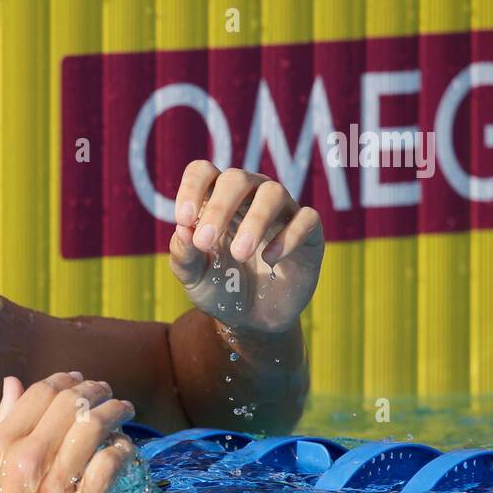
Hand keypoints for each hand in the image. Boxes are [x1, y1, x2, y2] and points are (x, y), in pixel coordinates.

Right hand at [0, 371, 135, 492]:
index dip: (63, 379)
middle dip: (95, 390)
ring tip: (123, 409)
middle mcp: (28, 459)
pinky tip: (122, 447)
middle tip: (106, 390)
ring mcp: (56, 484)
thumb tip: (12, 385)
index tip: (76, 378)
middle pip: (72, 405)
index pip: (40, 395)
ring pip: (96, 428)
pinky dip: (121, 449)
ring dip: (115, 411)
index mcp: (0, 447)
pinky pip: (111, 464)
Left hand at [170, 160, 323, 333]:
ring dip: (254, 220)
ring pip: (273, 192)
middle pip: (237, 178)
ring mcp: (281, 212)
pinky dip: (288, 236)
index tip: (184, 218)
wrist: (253, 320)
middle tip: (206, 240)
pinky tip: (270, 259)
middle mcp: (250, 197)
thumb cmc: (220, 288)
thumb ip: (183, 254)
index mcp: (216, 200)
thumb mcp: (193, 277)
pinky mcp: (310, 232)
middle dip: (219, 207)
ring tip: (239, 253)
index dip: (192, 188)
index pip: (203, 172)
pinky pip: (306, 218)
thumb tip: (183, 229)